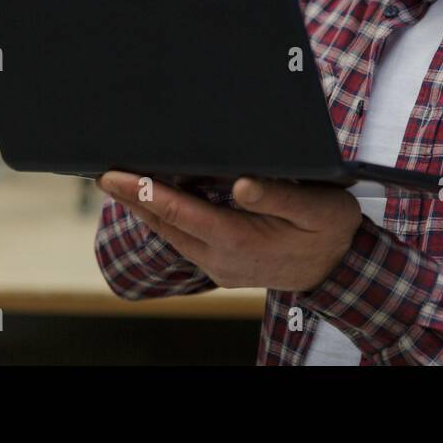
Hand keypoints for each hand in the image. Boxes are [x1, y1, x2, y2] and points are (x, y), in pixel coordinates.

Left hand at [97, 170, 362, 291]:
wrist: (338, 270)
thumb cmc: (330, 231)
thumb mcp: (317, 208)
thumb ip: (277, 197)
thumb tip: (239, 184)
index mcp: (238, 239)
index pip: (177, 212)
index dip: (143, 191)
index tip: (113, 175)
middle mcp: (220, 257)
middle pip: (164, 224)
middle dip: (133, 198)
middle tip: (104, 173)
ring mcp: (219, 266)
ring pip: (171, 235)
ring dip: (147, 210)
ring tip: (123, 184)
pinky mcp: (223, 268)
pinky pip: (185, 242)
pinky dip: (167, 221)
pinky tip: (160, 205)